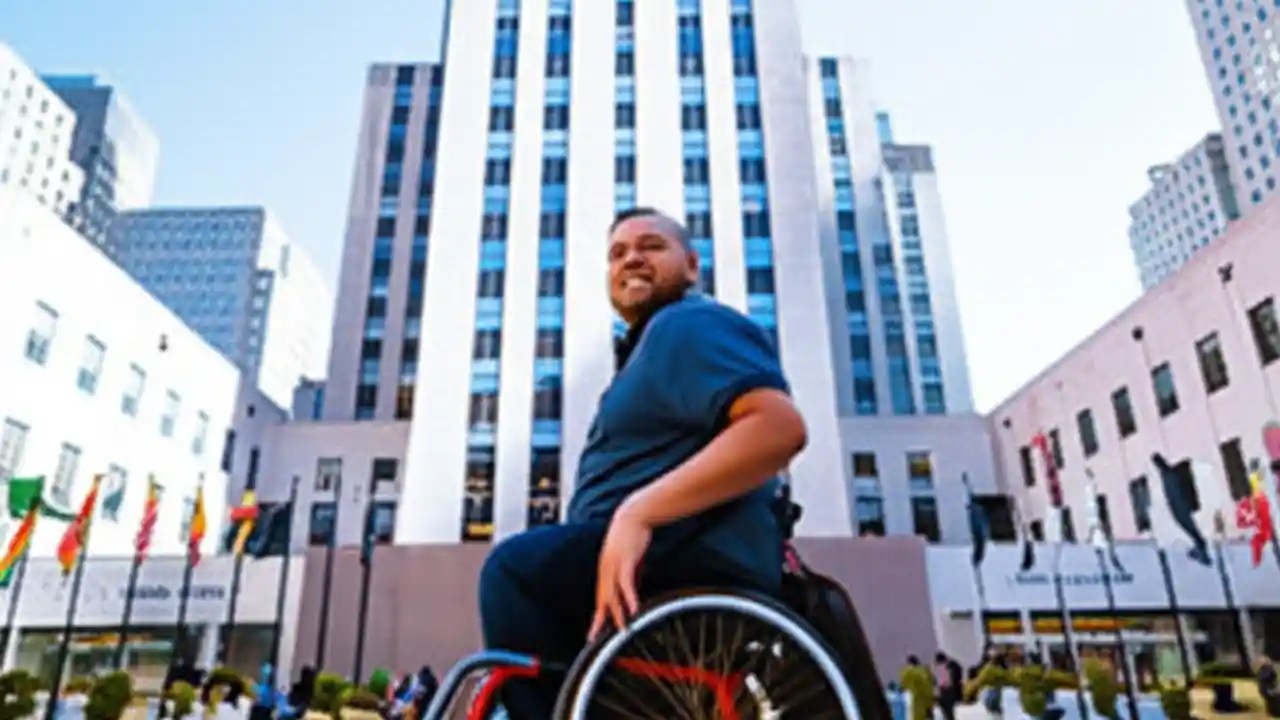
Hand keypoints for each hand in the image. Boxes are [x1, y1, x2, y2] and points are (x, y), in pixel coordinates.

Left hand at [588, 500, 653, 640]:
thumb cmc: (630, 537)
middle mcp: (605, 570)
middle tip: (595, 638)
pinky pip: (627, 584)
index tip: (593, 633)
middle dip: (599, 621)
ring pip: (612, 595)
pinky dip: (630, 598)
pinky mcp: (625, 561)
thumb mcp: (629, 561)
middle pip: (602, 600)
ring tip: (622, 629)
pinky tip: (634, 610)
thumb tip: (631, 591)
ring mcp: (614, 566)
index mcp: (605, 571)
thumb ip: (629, 576)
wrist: (633, 515)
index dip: (597, 616)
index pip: (599, 598)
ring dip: (617, 613)